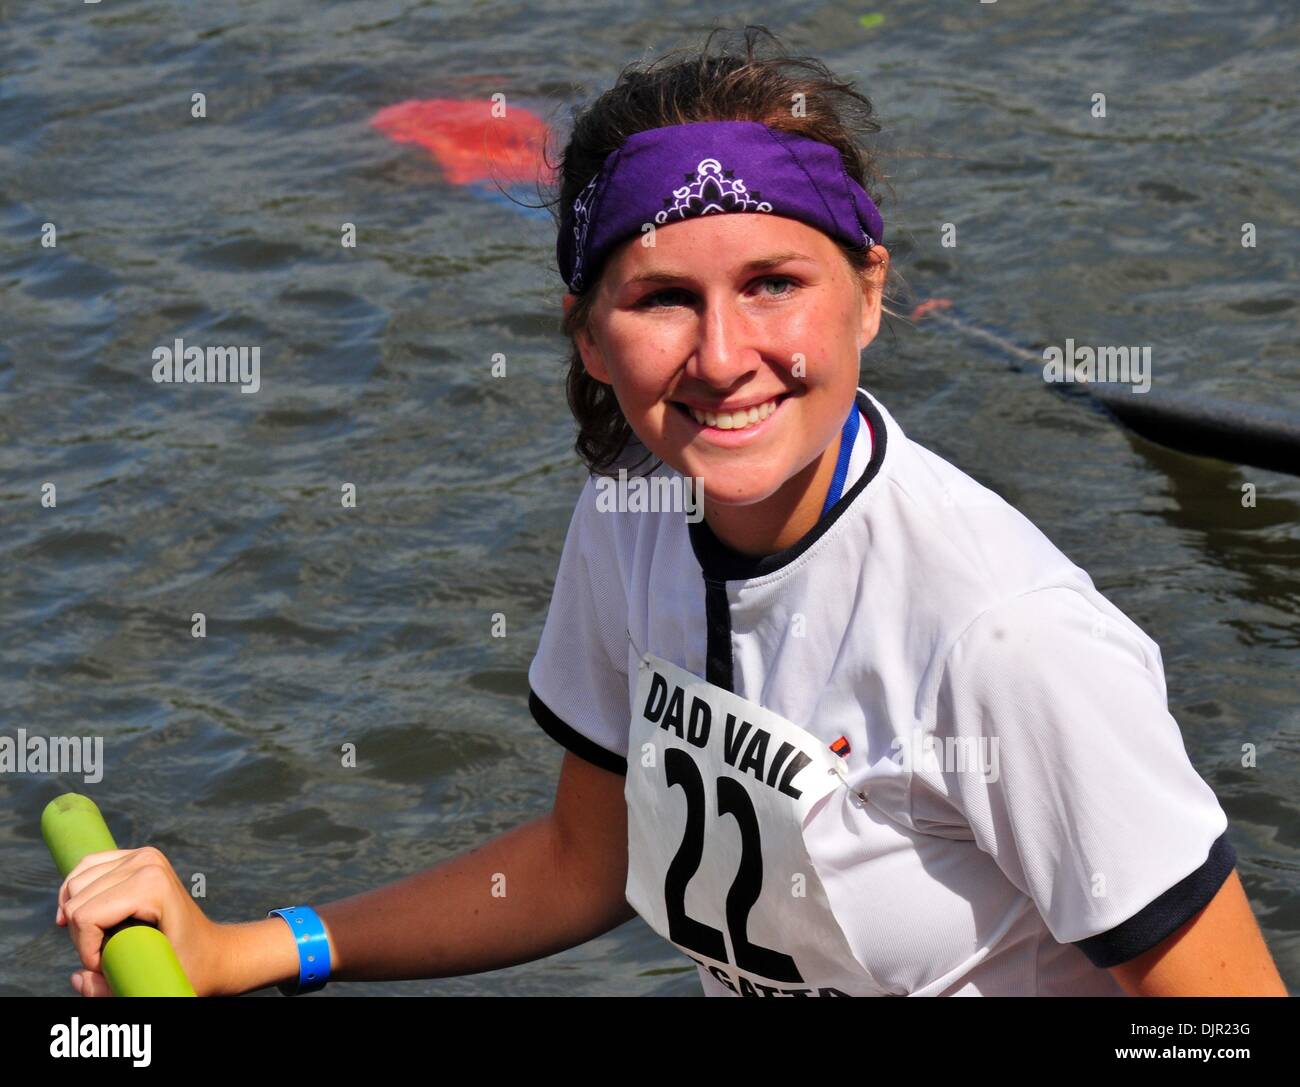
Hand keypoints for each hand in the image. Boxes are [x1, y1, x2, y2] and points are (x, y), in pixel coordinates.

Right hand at [56, 846, 230, 996]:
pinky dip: (74, 892)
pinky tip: (80, 914)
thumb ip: (106, 990)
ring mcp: (141, 855)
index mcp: (152, 885)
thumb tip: (78, 976)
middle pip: (77, 900)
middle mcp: (147, 862)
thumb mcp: (150, 987)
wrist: (212, 950)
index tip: (108, 965)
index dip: (86, 949)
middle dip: (82, 934)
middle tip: (106, 954)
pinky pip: (85, 869)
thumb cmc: (187, 969)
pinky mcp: (135, 856)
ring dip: (77, 916)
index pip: (86, 916)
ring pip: (75, 885)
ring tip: (98, 937)